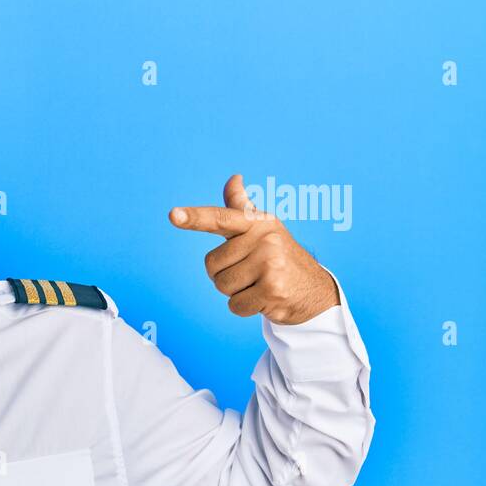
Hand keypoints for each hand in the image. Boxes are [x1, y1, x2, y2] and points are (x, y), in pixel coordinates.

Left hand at [169, 175, 339, 324]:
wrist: (313, 290)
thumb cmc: (278, 257)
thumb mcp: (262, 229)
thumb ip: (241, 207)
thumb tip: (234, 178)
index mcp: (258, 222)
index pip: (220, 218)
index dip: (194, 218)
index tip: (172, 215)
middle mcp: (265, 239)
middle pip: (212, 265)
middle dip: (226, 274)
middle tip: (251, 273)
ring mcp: (271, 263)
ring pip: (222, 286)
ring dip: (235, 292)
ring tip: (258, 284)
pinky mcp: (273, 289)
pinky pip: (235, 305)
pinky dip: (244, 307)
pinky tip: (263, 299)